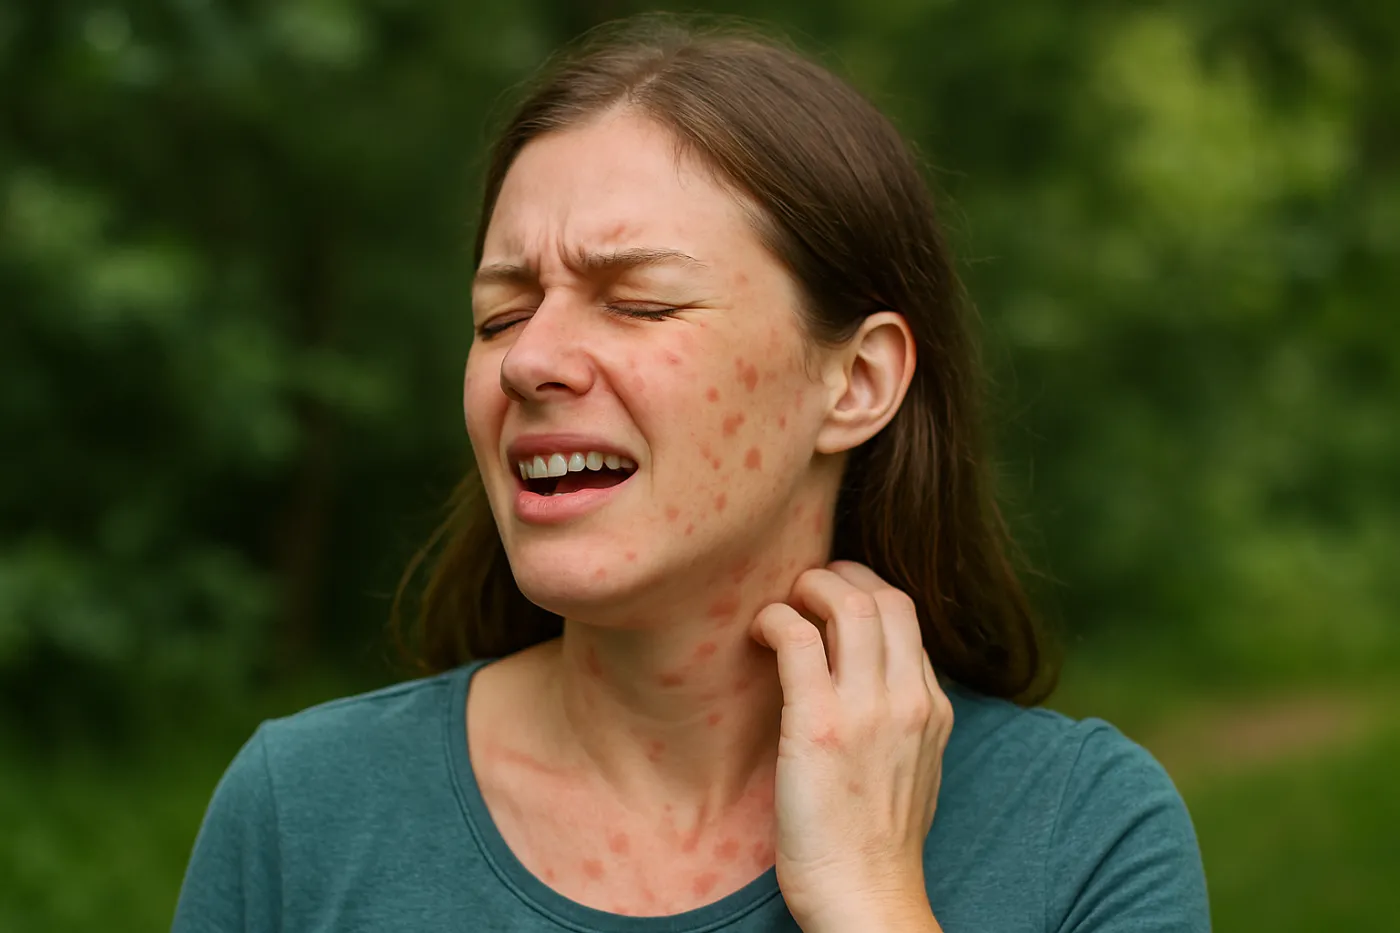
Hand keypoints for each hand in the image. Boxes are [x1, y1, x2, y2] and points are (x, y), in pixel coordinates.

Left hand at [751, 560, 951, 932]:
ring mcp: (868, 710)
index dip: (866, 589)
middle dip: (840, 574)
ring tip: (782, 600)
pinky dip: (775, 619)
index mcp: (933, 709)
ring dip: (808, 586)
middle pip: (885, 596)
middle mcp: (909, 700)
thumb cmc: (875, 845)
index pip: (907, 616)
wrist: (866, 900)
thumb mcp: (913, 770)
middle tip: (804, 584)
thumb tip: (865, 683)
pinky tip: (760, 632)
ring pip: (849, 603)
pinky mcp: (820, 726)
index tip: (833, 592)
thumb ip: (900, 720)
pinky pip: (797, 638)